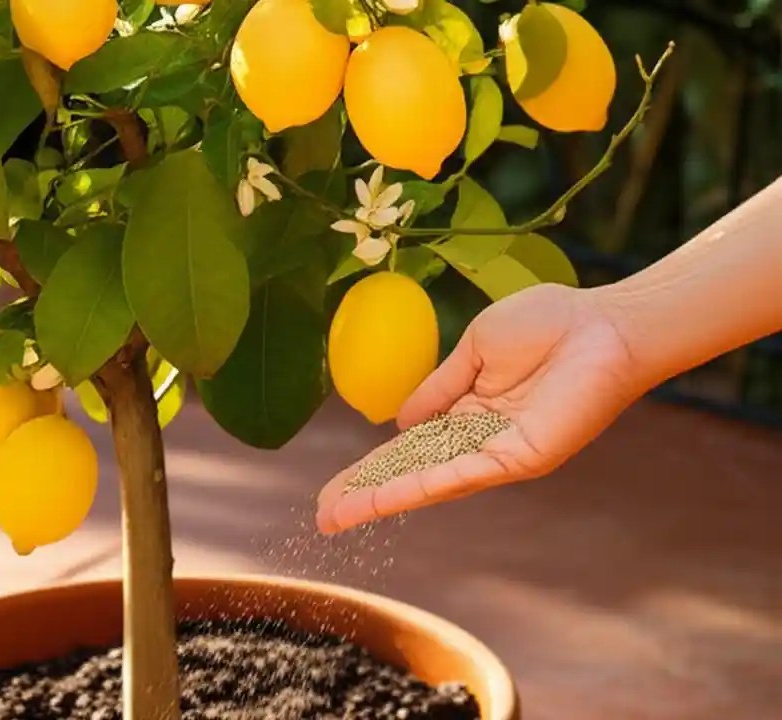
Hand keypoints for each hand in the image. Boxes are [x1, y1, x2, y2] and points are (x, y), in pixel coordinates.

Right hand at [316, 283, 643, 533]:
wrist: (606, 324)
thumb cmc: (550, 324)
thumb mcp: (475, 350)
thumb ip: (438, 388)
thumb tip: (397, 424)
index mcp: (467, 412)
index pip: (408, 448)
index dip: (370, 467)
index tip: (333, 488)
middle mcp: (479, 441)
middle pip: (411, 474)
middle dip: (366, 495)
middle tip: (323, 518)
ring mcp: (497, 453)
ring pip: (427, 483)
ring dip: (381, 501)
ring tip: (338, 517)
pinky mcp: (519, 458)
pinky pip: (459, 475)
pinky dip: (419, 488)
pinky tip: (384, 499)